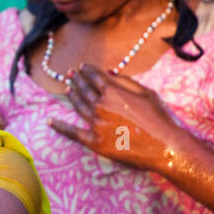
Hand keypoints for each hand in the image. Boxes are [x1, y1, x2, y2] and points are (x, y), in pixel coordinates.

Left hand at [50, 64, 194, 172]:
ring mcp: (96, 124)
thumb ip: (125, 81)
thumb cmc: (159, 118)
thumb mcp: (146, 93)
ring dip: (72, 95)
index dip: (87, 71)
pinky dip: (60, 126)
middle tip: (70, 73)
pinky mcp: (94, 142)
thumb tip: (109, 73)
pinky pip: (73, 133)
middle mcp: (101, 106)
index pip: (95, 77)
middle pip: (84, 90)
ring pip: (78, 107)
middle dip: (76, 80)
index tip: (81, 67)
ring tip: (67, 88)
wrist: (163, 146)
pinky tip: (50, 121)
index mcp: (113, 92)